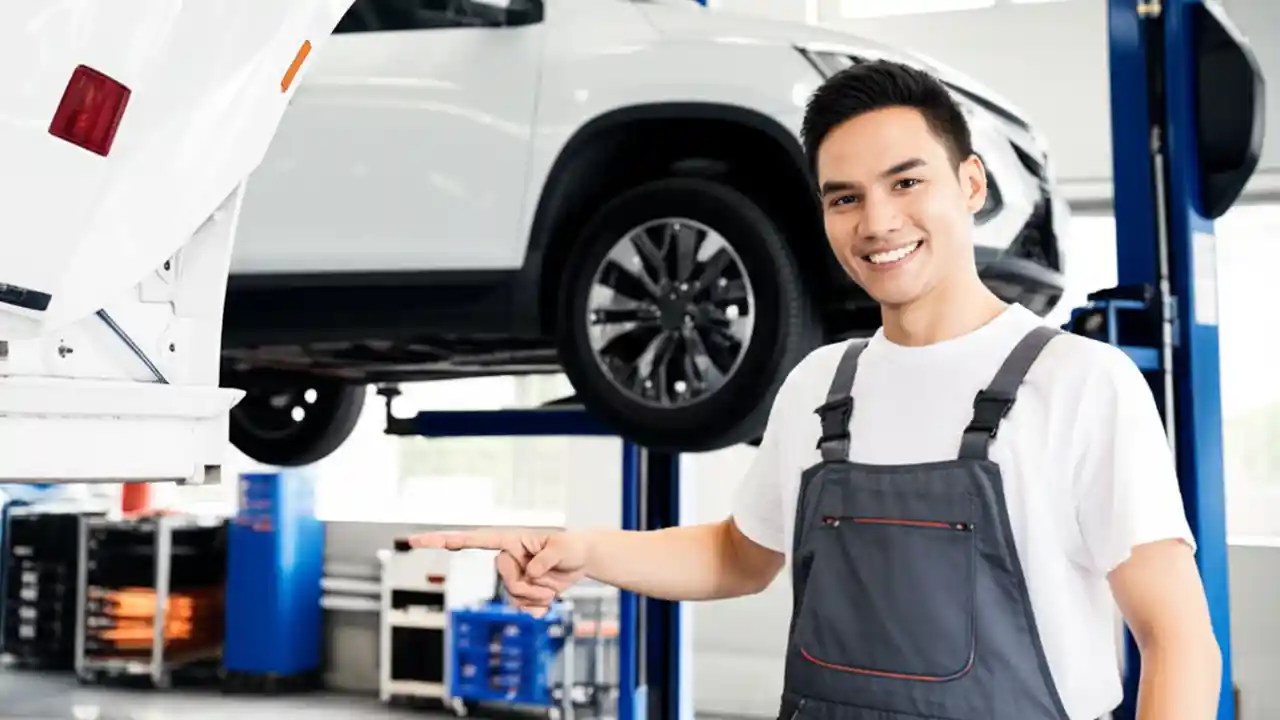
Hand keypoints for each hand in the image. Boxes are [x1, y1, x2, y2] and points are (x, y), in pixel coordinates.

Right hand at [407, 528, 589, 616]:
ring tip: (553, 589)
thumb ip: (546, 558)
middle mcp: (507, 557)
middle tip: (550, 585)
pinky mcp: (521, 591)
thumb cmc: (572, 547)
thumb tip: (529, 570)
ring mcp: (513, 576)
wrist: (582, 561)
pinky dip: (537, 609)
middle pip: (504, 579)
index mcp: (509, 539)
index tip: (415, 540)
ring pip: (513, 597)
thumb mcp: (563, 548)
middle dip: (528, 588)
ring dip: (536, 598)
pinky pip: (521, 608)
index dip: (443, 540)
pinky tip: (548, 601)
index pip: (471, 539)